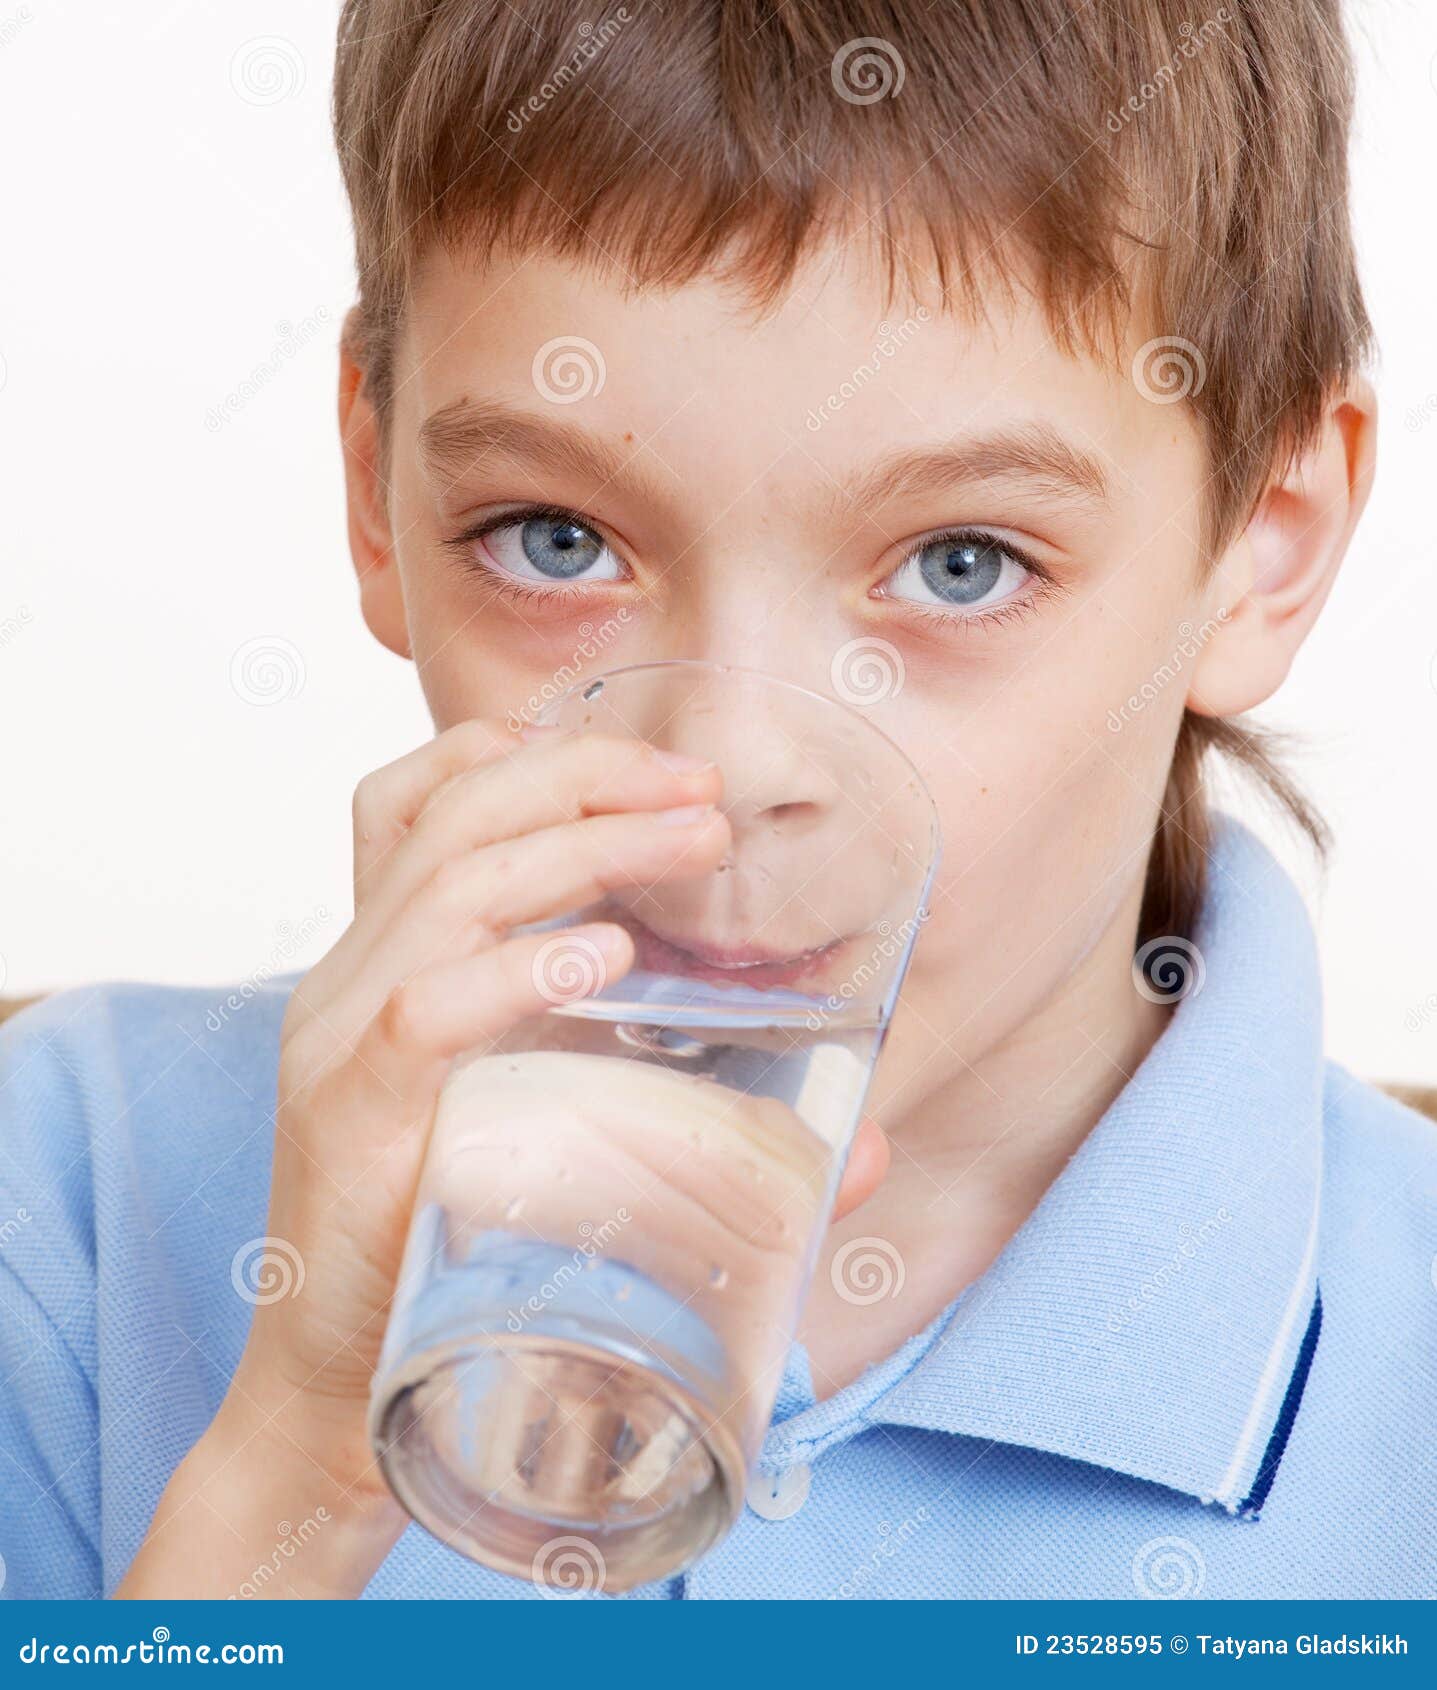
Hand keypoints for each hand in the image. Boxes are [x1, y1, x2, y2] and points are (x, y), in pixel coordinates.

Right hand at [121, 719, 887, 1595]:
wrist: (338, 1398)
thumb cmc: (453, 1263)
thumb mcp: (559, 1148)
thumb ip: (687, 1122)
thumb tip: (863, 1148)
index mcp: (386, 965)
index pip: (416, 802)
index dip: (524, 752)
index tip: (649, 763)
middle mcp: (351, 980)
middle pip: (449, 817)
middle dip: (584, 776)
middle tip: (701, 788)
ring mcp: (338, 1043)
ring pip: (448, 888)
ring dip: (581, 845)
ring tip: (690, 838)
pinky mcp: (350, 1121)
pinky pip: (421, 1011)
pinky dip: (517, 967)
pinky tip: (603, 957)